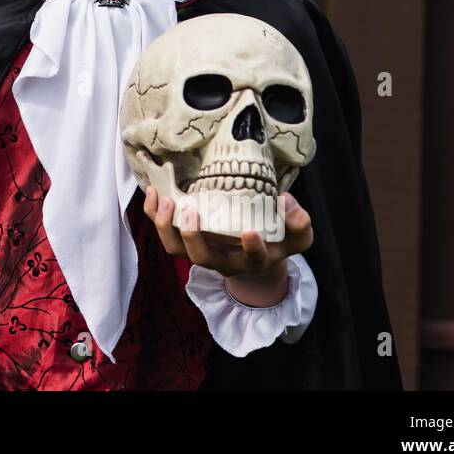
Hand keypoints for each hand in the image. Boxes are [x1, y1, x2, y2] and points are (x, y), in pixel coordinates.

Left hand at [143, 187, 312, 305]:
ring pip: (177, 249)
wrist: (253, 256)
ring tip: (167, 201)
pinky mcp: (186, 239)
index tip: (250, 232)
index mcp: (252, 260)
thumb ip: (299, 223)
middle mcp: (223, 260)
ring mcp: (201, 250)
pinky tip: (154, 193)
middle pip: (203, 258)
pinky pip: (166, 231)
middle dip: (194, 238)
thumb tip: (285, 201)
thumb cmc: (275, 241)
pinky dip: (156, 214)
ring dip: (167, 228)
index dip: (251, 248)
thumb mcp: (295, 237)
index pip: (252, 259)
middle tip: (191, 212)